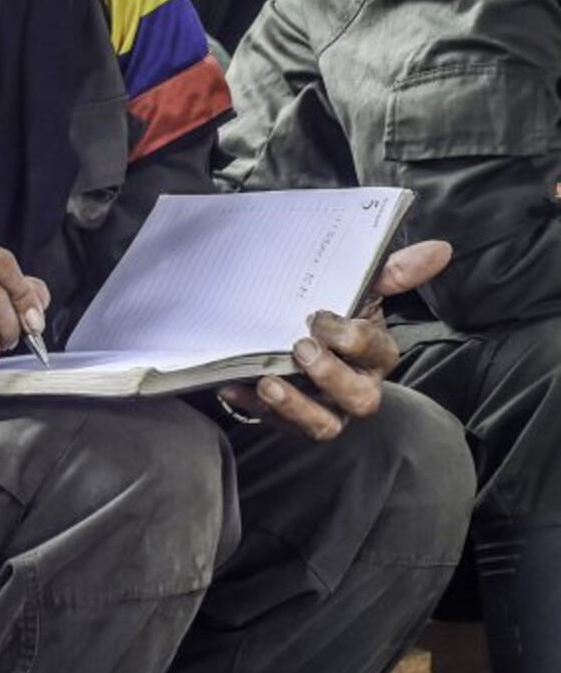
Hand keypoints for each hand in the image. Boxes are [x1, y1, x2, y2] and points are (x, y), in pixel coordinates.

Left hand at [217, 239, 450, 439]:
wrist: (295, 336)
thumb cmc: (336, 314)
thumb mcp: (360, 289)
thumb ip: (392, 272)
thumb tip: (440, 248)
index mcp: (375, 354)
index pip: (375, 351)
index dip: (351, 338)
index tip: (317, 315)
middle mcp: (357, 387)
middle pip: (359, 399)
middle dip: (330, 375)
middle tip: (300, 347)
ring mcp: (325, 408)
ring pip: (323, 425)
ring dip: (295, 406)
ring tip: (268, 382)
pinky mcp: (290, 420)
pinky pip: (274, 423)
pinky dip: (252, 405)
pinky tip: (230, 386)